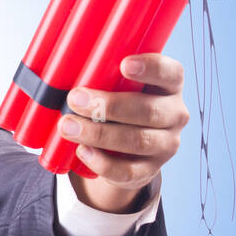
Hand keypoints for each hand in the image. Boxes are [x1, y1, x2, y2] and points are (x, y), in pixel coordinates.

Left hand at [58, 53, 188, 212]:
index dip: (151, 68)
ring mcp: (165, 145)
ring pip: (137, 140)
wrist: (126, 151)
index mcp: (169, 86)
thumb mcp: (117, 88)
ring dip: (99, 134)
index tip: (124, 64)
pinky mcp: (149, 171)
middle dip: (109, 105)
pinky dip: (102, 163)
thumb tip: (60, 71)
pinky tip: (82, 151)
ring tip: (68, 126)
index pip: (170, 73)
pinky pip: (127, 171)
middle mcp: (175, 115)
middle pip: (149, 110)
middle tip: (75, 99)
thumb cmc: (117, 107)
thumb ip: (103, 77)